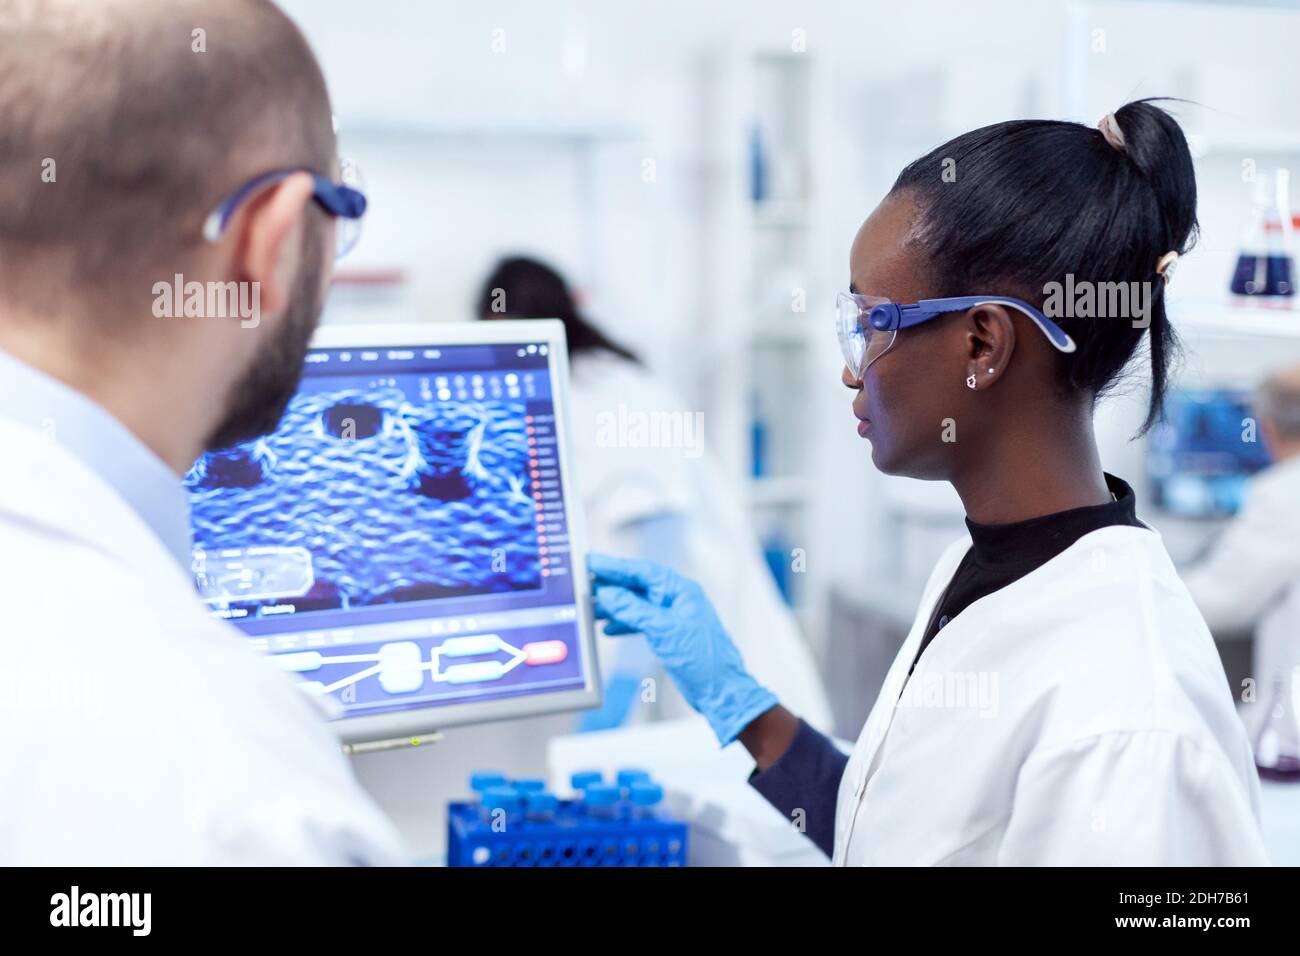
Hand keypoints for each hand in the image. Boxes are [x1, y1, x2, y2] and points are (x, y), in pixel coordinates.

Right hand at [588, 552, 777, 745]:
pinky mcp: (669, 634)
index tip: (591, 562)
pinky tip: (608, 629)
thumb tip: (609, 594)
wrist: (721, 690)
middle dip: (610, 585)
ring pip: (636, 604)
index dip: (614, 566)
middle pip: (637, 585)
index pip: (641, 571)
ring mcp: (672, 616)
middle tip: (584, 582)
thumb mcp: (663, 631)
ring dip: (614, 606)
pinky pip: (641, 622)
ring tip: (591, 608)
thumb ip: (634, 610)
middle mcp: (676, 599)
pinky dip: (624, 624)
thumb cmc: (704, 659)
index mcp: (680, 590)